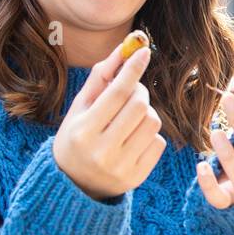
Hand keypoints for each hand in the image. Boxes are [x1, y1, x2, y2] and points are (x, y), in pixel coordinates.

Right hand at [53, 41, 165, 200]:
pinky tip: (134, 138)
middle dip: (139, 91)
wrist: (74, 184)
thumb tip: (123, 49)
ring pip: (152, 122)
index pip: (117, 92)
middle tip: (131, 92)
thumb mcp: (80, 108)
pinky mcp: (137, 177)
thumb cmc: (77, 137)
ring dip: (146, 112)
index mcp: (83, 131)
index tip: (144, 51)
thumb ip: (101, 78)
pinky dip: (150, 134)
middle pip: (139, 105)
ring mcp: (121, 167)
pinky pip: (159, 142)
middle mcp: (102, 151)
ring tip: (130, 118)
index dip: (133, 69)